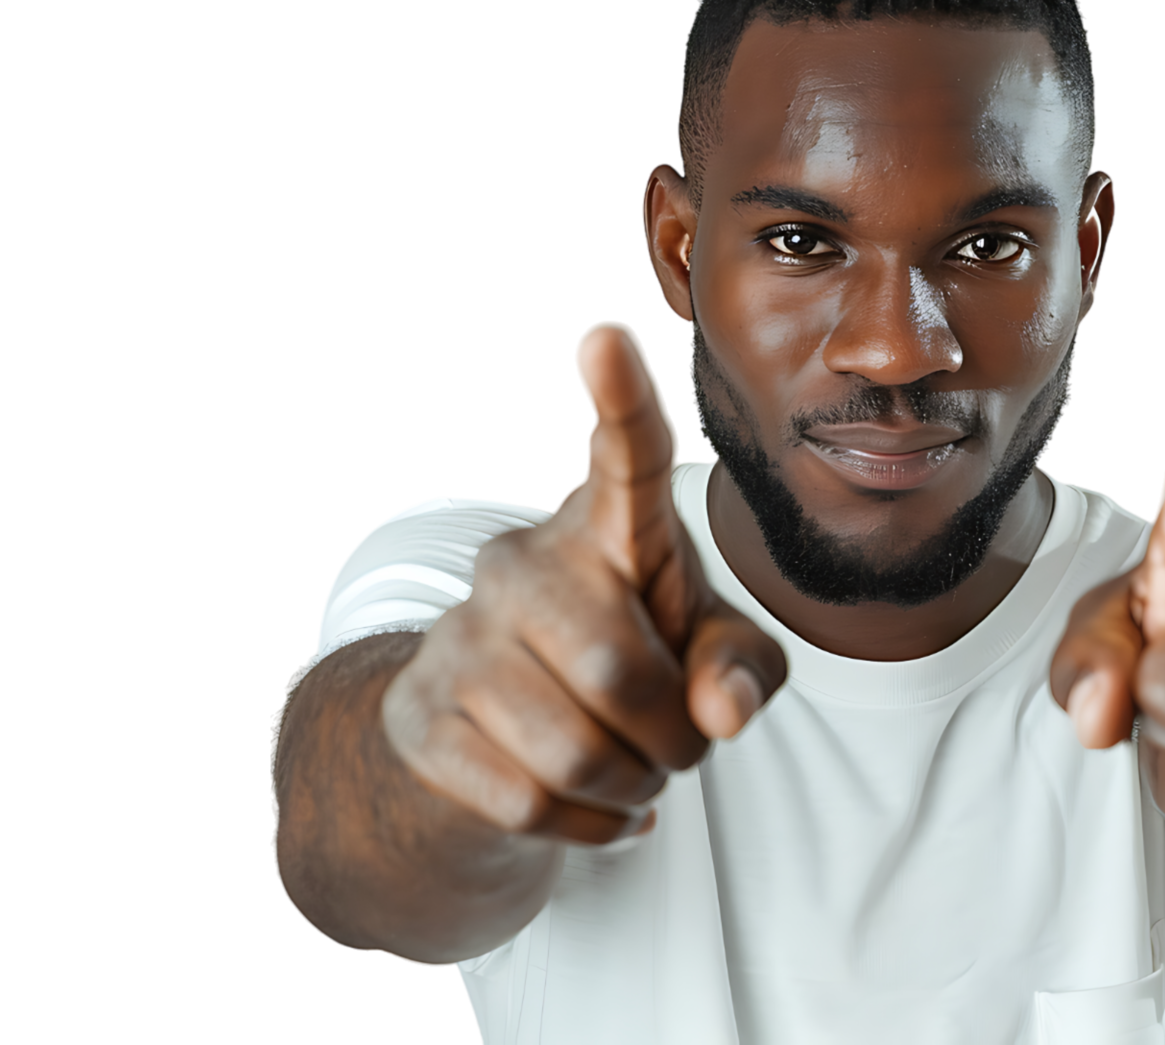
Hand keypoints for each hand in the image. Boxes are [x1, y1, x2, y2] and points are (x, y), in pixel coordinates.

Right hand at [380, 320, 787, 844]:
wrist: (511, 729)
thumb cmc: (640, 656)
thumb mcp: (715, 654)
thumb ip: (745, 667)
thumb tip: (719, 712)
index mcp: (614, 523)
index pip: (626, 453)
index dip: (619, 400)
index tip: (605, 338)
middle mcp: (524, 560)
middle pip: (621, 675)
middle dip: (674, 741)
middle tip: (679, 742)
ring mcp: (458, 634)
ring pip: (574, 752)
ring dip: (630, 786)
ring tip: (631, 766)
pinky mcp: (419, 714)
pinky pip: (525, 802)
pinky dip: (584, 827)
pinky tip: (588, 803)